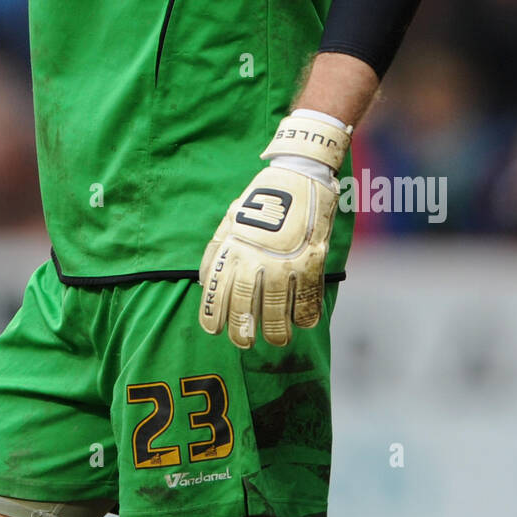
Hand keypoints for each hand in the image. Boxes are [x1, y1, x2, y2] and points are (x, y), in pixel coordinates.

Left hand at [198, 109, 351, 348]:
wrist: (299, 173)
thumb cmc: (262, 198)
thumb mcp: (231, 219)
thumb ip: (217, 250)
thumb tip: (205, 281)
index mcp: (234, 248)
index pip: (218, 290)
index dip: (214, 315)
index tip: (214, 331)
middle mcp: (257, 258)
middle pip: (246, 306)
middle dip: (243, 331)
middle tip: (243, 343)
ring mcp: (286, 261)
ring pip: (277, 309)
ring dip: (276, 331)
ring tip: (277, 340)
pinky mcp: (311, 260)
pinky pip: (308, 297)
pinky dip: (306, 315)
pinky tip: (302, 323)